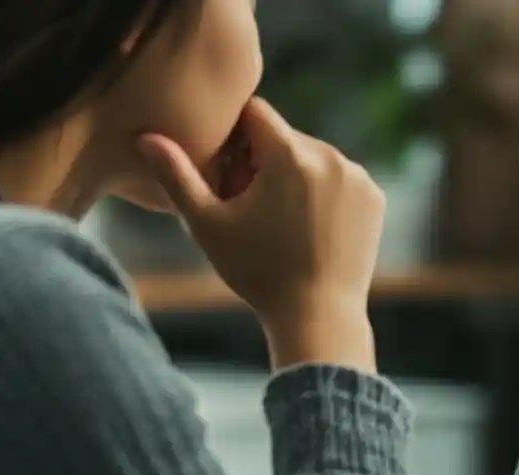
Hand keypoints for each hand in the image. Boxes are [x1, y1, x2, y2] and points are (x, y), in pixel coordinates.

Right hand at [136, 98, 384, 372]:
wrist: (318, 316)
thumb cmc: (258, 273)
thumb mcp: (208, 224)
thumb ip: (177, 176)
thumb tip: (145, 138)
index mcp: (290, 154)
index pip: (254, 114)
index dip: (235, 140)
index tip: (230, 175)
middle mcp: (330, 156)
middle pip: (285, 138)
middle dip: (263, 160)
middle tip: (249, 205)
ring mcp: (357, 177)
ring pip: (313, 158)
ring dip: (294, 176)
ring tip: (278, 221)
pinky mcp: (374, 198)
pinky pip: (340, 179)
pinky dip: (323, 192)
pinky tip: (308, 228)